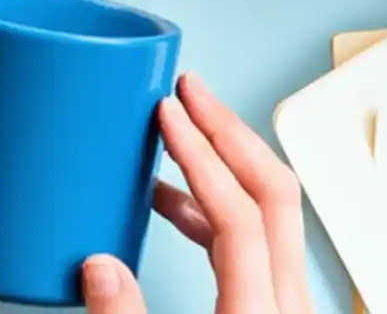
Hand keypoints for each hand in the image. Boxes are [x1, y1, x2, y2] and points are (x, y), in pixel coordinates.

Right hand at [81, 73, 312, 313]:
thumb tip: (100, 266)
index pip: (239, 215)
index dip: (201, 156)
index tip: (169, 114)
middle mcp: (286, 303)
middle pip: (272, 192)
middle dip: (227, 133)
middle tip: (191, 92)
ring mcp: (286, 302)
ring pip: (268, 209)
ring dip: (223, 161)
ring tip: (178, 129)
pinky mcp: (273, 305)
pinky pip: (254, 236)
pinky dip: (216, 203)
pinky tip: (172, 197)